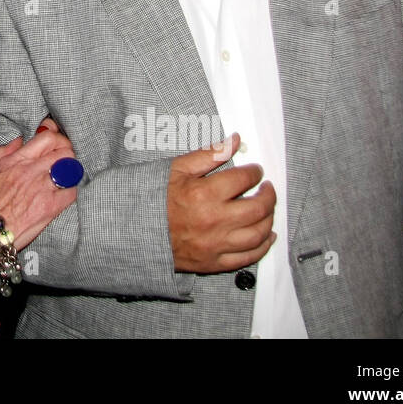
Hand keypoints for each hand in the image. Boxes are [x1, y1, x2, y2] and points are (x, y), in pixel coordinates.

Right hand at [0, 118, 77, 247]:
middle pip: (64, 150)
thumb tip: (19, 140)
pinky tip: (65, 193)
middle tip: (66, 160)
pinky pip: (71, 191)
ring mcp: (42, 187)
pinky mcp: (50, 207)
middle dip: (68, 153)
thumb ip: (4, 153)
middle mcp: (31, 170)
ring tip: (67, 176)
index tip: (58, 144)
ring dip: (71, 170)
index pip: (47, 138)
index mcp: (17, 160)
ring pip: (70, 167)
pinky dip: (71, 190)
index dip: (58, 139)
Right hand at [166, 132, 276, 272]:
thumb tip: (233, 141)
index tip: (255, 170)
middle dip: (268, 194)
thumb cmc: (153, 198)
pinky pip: (248, 257)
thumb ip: (209, 154)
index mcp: (204, 194)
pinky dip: (262, 246)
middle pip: (258, 208)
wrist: (134, 231)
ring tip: (267, 209)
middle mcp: (214, 221)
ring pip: (258, 234)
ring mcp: (216, 244)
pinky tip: (266, 236)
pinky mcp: (214, 262)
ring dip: (269, 219)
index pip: (243, 179)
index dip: (254, 172)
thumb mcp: (177, 168)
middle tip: (266, 188)